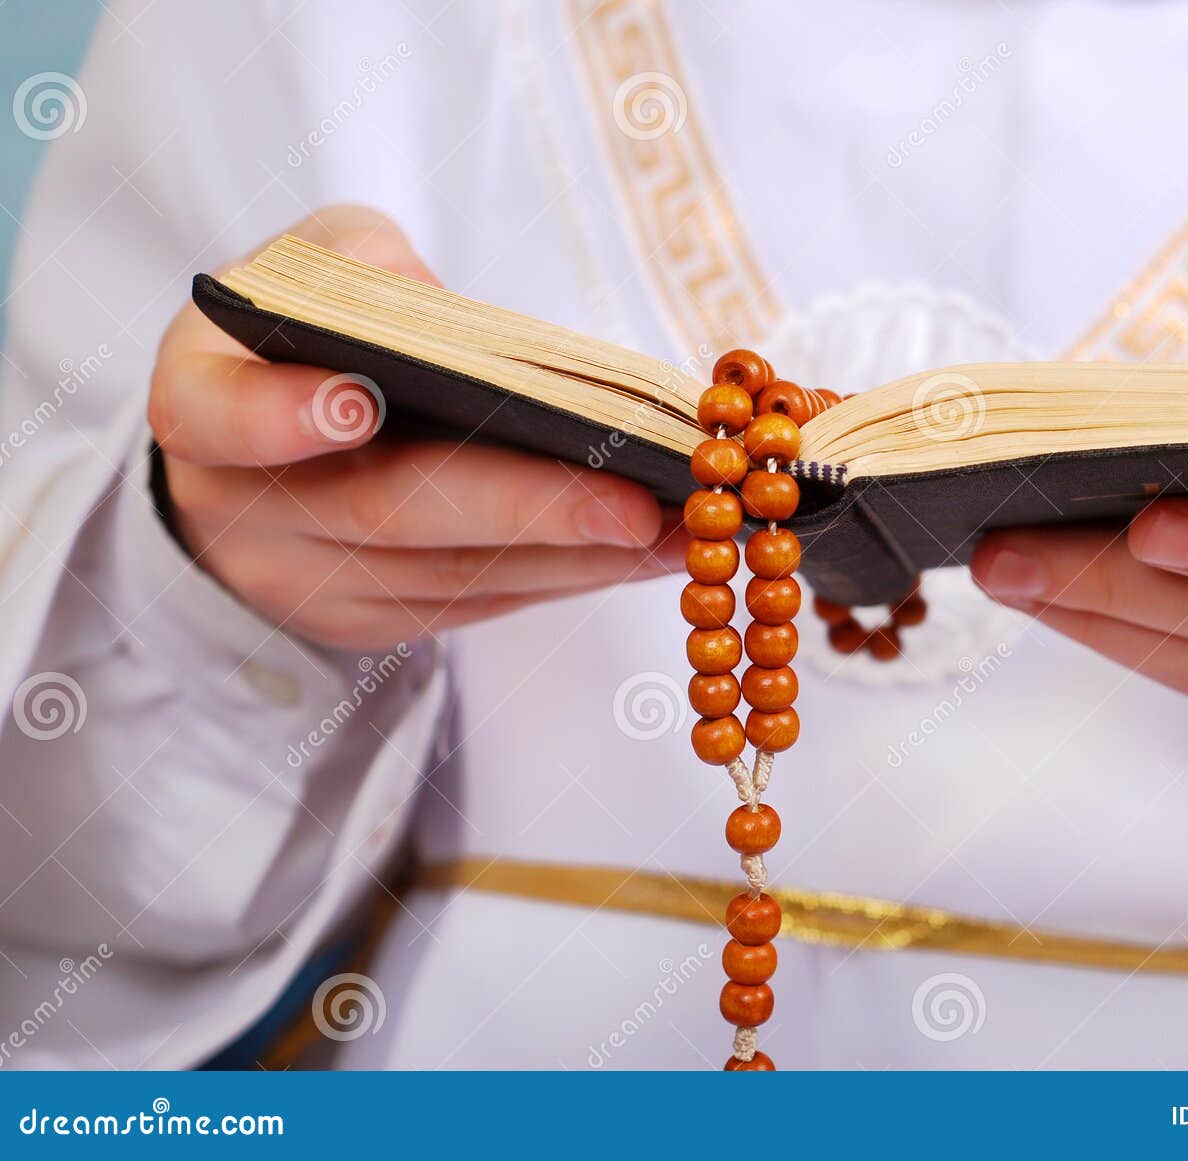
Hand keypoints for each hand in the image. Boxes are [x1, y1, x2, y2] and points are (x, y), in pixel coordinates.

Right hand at [152, 205, 682, 650]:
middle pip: (389, 514)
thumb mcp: (311, 266)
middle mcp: (242, 510)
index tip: (360, 401)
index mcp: (201, 403)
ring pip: (457, 577)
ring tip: (682, 525)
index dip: (284, 414)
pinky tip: (649, 548)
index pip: (224, 417)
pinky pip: (483, 604)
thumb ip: (363, 267)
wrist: (260, 449)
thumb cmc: (301, 334)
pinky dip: (572, 574)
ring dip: (580, 556)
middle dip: (524, 509)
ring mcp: (308, 583)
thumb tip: (442, 313)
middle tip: (634, 503)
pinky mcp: (373, 623)